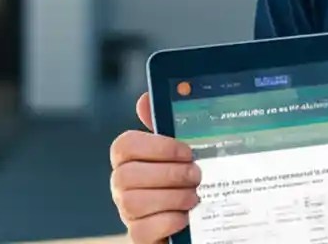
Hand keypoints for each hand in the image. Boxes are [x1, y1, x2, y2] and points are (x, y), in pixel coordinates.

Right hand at [109, 92, 202, 243]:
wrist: (204, 217)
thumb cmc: (190, 176)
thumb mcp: (184, 148)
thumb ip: (167, 123)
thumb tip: (144, 98)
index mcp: (132, 158)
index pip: (124, 145)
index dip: (156, 147)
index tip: (186, 151)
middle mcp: (123, 184)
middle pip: (127, 175)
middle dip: (169, 174)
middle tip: (197, 175)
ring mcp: (128, 211)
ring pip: (133, 203)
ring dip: (172, 198)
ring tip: (195, 196)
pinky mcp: (139, 235)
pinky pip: (142, 230)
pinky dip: (169, 222)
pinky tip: (186, 217)